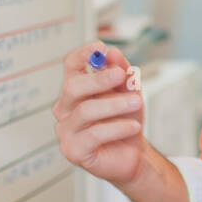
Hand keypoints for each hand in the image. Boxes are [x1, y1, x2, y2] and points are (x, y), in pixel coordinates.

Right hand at [51, 42, 146, 184]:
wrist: (134, 154)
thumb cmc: (126, 120)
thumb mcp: (129, 92)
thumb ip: (122, 73)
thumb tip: (112, 53)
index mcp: (75, 90)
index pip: (70, 66)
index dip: (82, 54)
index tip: (100, 47)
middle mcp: (65, 109)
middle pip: (73, 86)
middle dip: (99, 79)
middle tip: (121, 76)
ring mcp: (66, 130)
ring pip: (86, 110)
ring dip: (115, 104)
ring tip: (137, 103)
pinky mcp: (73, 151)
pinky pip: (94, 134)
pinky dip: (118, 127)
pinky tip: (134, 127)